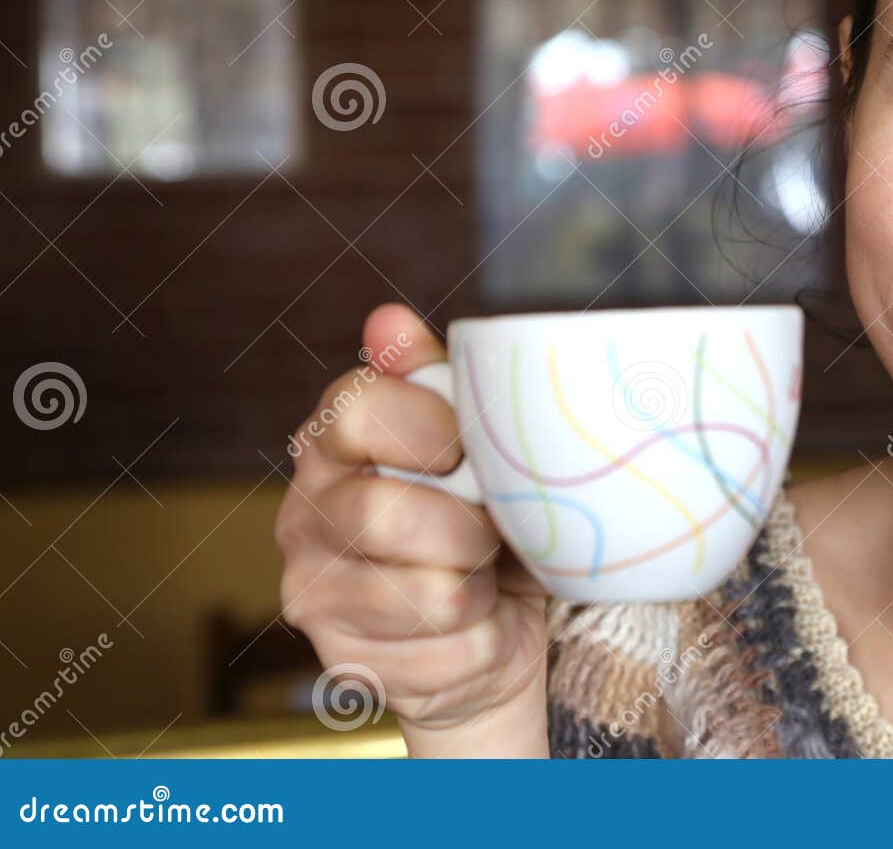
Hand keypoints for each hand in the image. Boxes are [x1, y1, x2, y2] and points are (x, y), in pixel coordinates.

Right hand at [274, 303, 550, 755]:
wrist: (496, 624)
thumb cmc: (486, 514)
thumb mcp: (478, 440)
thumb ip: (437, 374)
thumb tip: (387, 320)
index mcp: (332, 441)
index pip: (359, 409)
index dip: (433, 428)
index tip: (467, 448)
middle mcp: (305, 515)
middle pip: (389, 515)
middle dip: (470, 528)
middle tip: (489, 529)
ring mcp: (317, 593)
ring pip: (429, 594)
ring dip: (481, 589)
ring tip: (479, 577)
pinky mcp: (347, 662)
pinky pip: (447, 653)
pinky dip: (482, 643)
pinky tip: (470, 629)